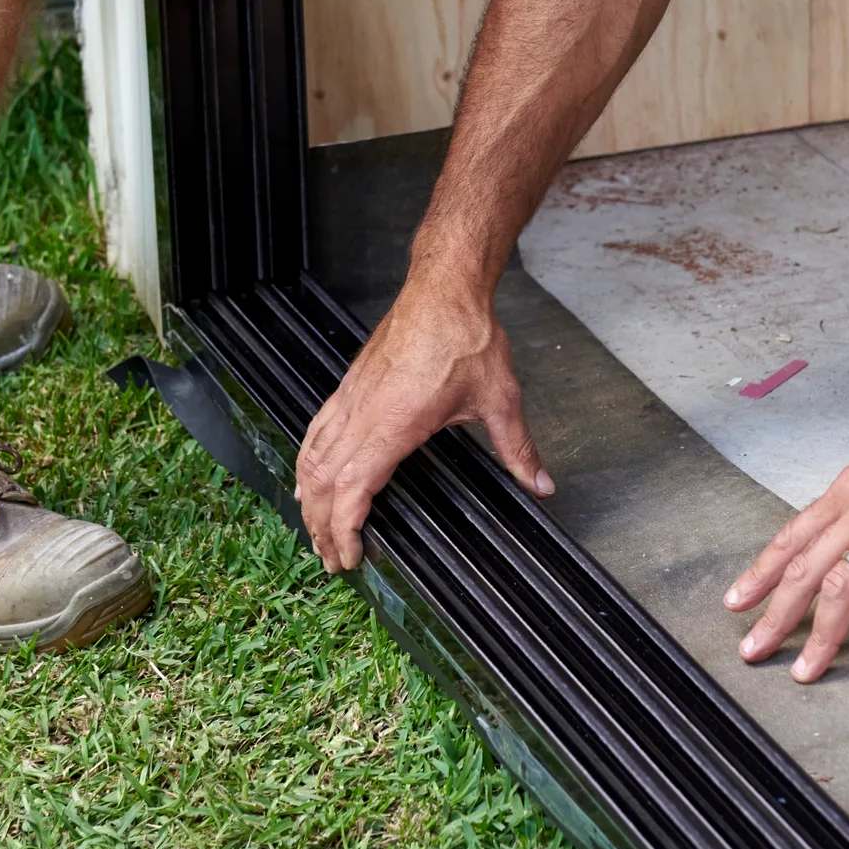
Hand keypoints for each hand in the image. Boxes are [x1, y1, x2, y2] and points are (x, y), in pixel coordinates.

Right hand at [295, 276, 553, 574]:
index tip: (353, 556)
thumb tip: (541, 485)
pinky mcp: (350, 386)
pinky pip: (317, 431)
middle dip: (322, 526)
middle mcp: (363, 415)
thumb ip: (517, 449)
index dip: (345, 529)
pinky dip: (307, 461)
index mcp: (394, 426)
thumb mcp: (499, 400)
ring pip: (313, 457)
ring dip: (309, 498)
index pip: (353, 490)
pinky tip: (308, 476)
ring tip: (314, 529)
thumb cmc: (466, 338)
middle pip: (324, 482)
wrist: (443, 290)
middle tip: (332, 559)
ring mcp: (351, 399)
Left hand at [723, 403, 848, 692]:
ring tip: (807, 669)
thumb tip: (845, 529)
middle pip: (806, 568)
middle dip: (775, 613)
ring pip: (843, 589)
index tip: (738, 600)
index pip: (793, 536)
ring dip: (822, 635)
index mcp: (848, 492)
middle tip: (754, 648)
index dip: (762, 572)